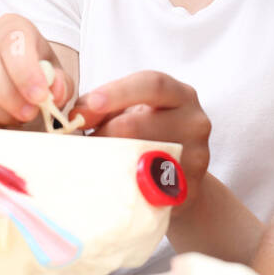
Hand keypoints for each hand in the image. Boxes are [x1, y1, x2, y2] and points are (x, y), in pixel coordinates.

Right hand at [0, 14, 72, 127]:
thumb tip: (54, 93)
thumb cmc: (38, 76)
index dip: (25, 70)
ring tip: (17, 119)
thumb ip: (61, 84)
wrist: (16, 83)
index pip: (12, 40)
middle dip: (6, 94)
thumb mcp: (57, 77)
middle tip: (29, 114)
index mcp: (11, 27)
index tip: (40, 97)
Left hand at [71, 71, 209, 212]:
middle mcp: (194, 122)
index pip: (152, 85)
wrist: (177, 177)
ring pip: (144, 158)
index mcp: (179, 95)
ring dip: (111, 162)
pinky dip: (125, 187)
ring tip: (94, 164)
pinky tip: (111, 186)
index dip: (119, 92)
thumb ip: (102, 107)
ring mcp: (196, 157)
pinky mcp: (189, 189)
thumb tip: (77, 116)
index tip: (90, 105)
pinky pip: (149, 188)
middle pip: (142, 124)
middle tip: (81, 144)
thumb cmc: (144, 135)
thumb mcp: (127, 111)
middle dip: (104, 133)